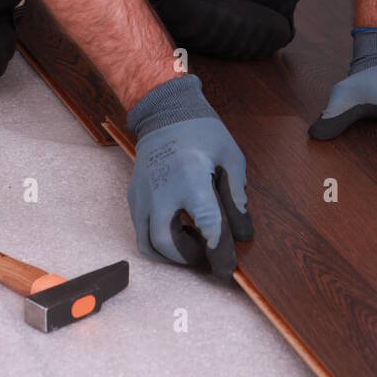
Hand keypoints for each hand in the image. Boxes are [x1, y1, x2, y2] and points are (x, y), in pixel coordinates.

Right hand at [126, 74, 253, 277]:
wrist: (165, 110)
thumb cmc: (201, 131)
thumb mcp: (230, 157)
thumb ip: (236, 195)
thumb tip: (242, 231)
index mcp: (190, 177)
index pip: (207, 224)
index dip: (219, 250)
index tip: (227, 266)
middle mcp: (161, 190)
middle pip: (167, 243)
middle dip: (189, 258)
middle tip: (207, 255)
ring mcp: (142, 194)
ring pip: (148, 243)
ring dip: (171, 253)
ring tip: (192, 245)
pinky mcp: (134, 196)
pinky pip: (141, 230)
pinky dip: (158, 240)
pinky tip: (178, 230)